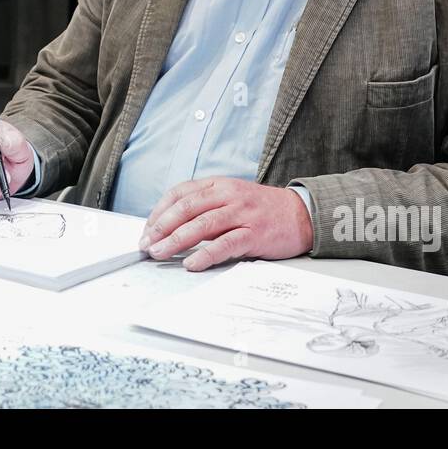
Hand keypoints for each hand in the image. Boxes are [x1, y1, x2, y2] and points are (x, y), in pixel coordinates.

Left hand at [139, 178, 313, 270]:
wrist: (301, 214)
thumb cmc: (261, 210)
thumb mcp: (230, 198)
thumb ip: (204, 208)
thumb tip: (170, 228)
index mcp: (218, 185)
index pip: (180, 193)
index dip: (159, 212)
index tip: (146, 231)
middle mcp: (228, 195)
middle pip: (186, 208)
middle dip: (161, 227)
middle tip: (146, 245)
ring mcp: (242, 213)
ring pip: (202, 224)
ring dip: (176, 240)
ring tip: (160, 253)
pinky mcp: (255, 233)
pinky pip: (226, 244)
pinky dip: (206, 254)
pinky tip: (192, 263)